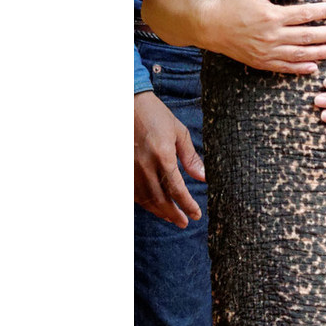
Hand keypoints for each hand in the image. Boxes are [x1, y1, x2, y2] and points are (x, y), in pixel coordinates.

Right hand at [133, 91, 204, 226]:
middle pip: (160, 199)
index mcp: (162, 156)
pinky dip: (144, 202)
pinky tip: (153, 205)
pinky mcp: (121, 168)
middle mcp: (144, 165)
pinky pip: (132, 191)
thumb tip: (203, 178)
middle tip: (184, 222)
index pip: (177, 189)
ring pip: (144, 198)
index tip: (196, 215)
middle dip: (173, 214)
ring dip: (158, 211)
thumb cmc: (156, 116)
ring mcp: (130, 167)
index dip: (187, 205)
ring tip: (171, 217)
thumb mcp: (179, 133)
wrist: (126, 104)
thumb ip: (191, 157)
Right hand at [197, 0, 325, 73]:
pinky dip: (301, 69)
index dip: (322, 12)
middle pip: (307, 36)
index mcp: (272, 15)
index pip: (305, 14)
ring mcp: (267, 51)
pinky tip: (314, 67)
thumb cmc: (234, 4)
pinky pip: (285, 68)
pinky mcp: (262, 62)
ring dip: (319, 53)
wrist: (211, 26)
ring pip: (300, 54)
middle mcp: (272, 35)